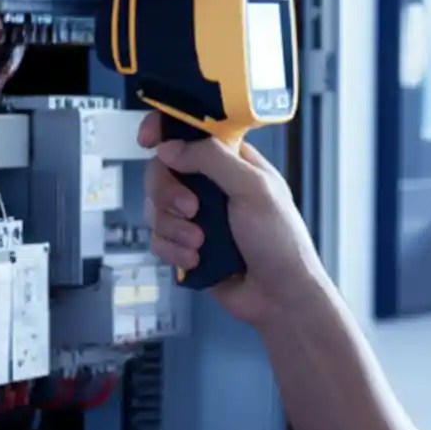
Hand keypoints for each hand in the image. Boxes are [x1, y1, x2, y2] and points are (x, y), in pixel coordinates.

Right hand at [139, 112, 321, 326]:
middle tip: (191, 210)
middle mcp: (213, 186)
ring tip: (200, 242)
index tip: (149, 140)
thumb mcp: (254, 190)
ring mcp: (198, 216)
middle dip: (168, 192)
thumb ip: (213, 160)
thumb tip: (170, 147)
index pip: (192, 133)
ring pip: (156, 206)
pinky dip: (172, 250)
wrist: (279, 297)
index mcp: (234, 162)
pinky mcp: (186, 245)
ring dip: (173, 227)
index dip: (166, 132)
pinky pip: (158, 238)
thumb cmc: (280, 242)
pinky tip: (196, 259)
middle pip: (164, 170)